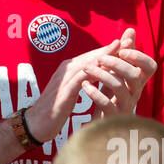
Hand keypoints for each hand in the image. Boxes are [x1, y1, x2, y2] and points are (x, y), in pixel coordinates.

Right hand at [24, 29, 154, 141]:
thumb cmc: (54, 109)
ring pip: (87, 64)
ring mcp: (63, 79)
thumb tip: (96, 75)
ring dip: (104, 55)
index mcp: (68, 69)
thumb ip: (82, 81)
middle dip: (110, 48)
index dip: (109, 49)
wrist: (36, 124)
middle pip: (91, 56)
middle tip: (128, 39)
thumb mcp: (70, 92)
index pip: (92, 56)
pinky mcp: (63, 92)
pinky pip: (80, 79)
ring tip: (120, 49)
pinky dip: (93, 72)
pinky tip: (105, 70)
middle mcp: (66, 70)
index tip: (126, 43)